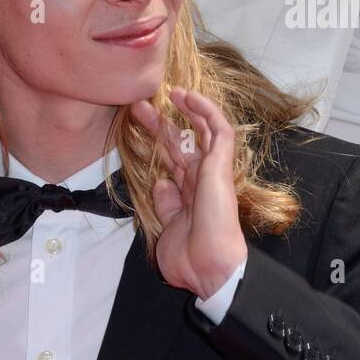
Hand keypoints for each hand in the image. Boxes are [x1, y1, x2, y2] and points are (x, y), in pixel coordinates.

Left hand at [130, 86, 246, 299]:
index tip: (138, 125)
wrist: (209, 267)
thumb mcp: (168, 227)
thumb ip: (166, 203)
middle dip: (161, 122)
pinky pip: (220, 130)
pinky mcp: (221, 165)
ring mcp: (213, 170)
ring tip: (168, 91)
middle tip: (139, 105)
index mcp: (190, 193)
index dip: (158, 140)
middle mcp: (202, 178)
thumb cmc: (188, 256)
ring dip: (187, 109)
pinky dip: (207, 111)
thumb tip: (161, 182)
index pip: (173, 159)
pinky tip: (189, 97)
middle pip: (182, 142)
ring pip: (203, 130)